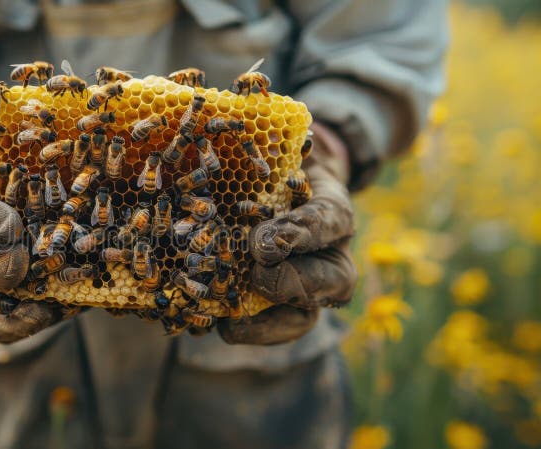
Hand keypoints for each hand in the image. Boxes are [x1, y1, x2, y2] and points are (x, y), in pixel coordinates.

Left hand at [218, 123, 357, 344]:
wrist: (284, 179)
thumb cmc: (275, 155)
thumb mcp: (275, 135)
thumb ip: (265, 122)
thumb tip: (244, 89)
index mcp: (331, 206)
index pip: (329, 221)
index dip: (301, 234)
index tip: (263, 242)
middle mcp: (331, 250)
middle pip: (333, 280)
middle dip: (294, 282)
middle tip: (255, 275)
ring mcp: (311, 280)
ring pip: (308, 313)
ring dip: (270, 321)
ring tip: (230, 322)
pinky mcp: (285, 301)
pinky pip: (276, 325)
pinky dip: (248, 329)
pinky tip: (215, 326)